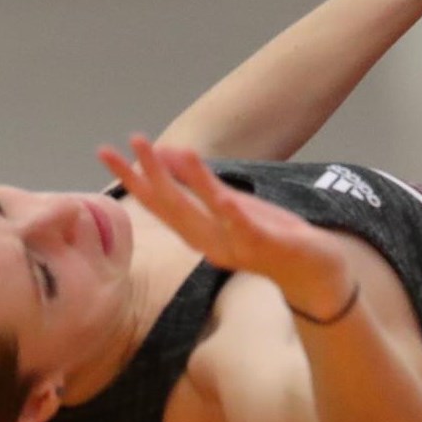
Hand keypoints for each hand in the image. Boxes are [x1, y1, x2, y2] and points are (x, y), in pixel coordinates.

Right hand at [98, 136, 354, 317]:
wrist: (316, 274)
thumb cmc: (272, 238)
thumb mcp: (233, 207)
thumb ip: (202, 185)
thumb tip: (170, 153)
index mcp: (201, 234)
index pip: (159, 204)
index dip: (132, 179)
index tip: (105, 153)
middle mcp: (210, 244)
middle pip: (169, 208)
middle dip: (143, 177)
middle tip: (116, 147)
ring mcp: (235, 245)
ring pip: (199, 213)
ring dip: (177, 180)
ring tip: (157, 149)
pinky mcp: (264, 244)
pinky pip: (240, 223)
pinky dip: (225, 206)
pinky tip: (214, 187)